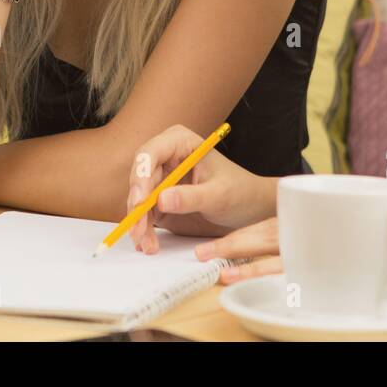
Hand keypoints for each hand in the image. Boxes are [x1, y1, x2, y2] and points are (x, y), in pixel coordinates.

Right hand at [127, 125, 275, 252]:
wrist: (249, 209)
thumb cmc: (240, 192)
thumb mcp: (219, 194)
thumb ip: (191, 197)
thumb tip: (162, 200)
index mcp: (180, 143)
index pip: (150, 153)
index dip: (141, 176)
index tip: (141, 200)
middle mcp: (166, 158)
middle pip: (139, 178)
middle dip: (137, 205)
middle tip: (138, 228)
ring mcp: (161, 179)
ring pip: (138, 199)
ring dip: (139, 222)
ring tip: (146, 243)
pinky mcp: (160, 200)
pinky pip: (145, 214)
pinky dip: (144, 229)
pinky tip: (147, 243)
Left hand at [198, 213, 386, 288]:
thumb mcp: (360, 225)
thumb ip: (328, 230)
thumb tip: (287, 242)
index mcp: (326, 215)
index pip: (274, 223)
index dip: (243, 233)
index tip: (216, 242)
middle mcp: (329, 229)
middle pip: (271, 235)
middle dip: (234, 245)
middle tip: (203, 254)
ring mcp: (340, 250)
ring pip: (285, 255)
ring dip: (250, 265)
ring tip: (221, 271)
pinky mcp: (353, 270)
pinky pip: (312, 277)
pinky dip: (286, 282)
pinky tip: (267, 287)